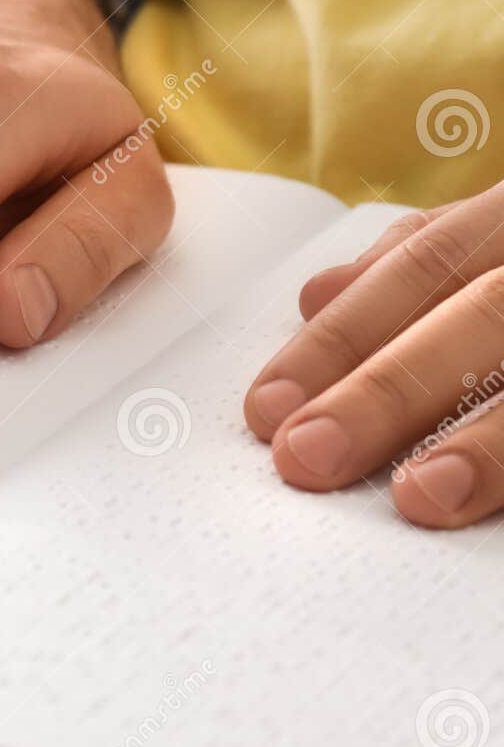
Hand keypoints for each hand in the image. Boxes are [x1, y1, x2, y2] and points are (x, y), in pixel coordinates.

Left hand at [245, 186, 503, 527]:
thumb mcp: (497, 237)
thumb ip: (419, 267)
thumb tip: (318, 297)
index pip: (422, 266)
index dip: (343, 337)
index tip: (266, 408)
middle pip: (483, 316)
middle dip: (387, 389)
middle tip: (306, 458)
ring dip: (486, 443)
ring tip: (417, 498)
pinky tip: (483, 509)